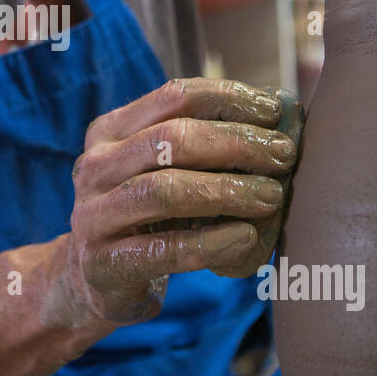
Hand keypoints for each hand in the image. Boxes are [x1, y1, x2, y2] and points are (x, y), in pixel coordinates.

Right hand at [64, 78, 298, 323]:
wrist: (97, 278)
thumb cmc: (147, 215)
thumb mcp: (160, 169)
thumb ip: (202, 142)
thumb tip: (276, 112)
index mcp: (110, 131)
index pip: (174, 97)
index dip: (229, 98)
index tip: (274, 112)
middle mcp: (94, 166)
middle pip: (171, 140)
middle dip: (236, 143)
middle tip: (283, 156)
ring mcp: (93, 215)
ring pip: (165, 190)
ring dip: (228, 190)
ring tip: (272, 197)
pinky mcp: (103, 263)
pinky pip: (163, 249)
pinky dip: (211, 242)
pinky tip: (245, 237)